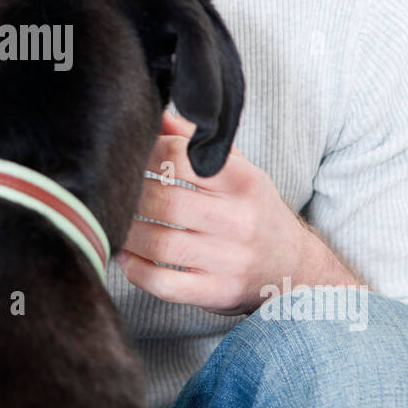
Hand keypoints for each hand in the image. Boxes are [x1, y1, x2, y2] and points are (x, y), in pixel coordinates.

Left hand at [116, 110, 346, 315]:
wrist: (294, 267)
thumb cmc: (255, 212)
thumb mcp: (238, 171)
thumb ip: (195, 142)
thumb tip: (156, 114)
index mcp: (243, 181)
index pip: (181, 157)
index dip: (146, 154)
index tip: (131, 157)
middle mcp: (239, 221)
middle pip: (165, 202)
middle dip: (130, 196)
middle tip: (114, 192)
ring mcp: (228, 261)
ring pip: (159, 244)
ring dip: (126, 233)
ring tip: (114, 223)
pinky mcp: (216, 292)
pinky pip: (164, 284)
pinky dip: (136, 271)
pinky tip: (127, 258)